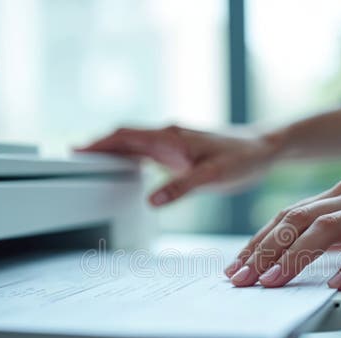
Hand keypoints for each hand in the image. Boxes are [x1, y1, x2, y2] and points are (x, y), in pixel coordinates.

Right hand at [77, 125, 277, 205]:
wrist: (264, 147)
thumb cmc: (243, 159)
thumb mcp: (214, 178)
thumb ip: (181, 187)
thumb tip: (152, 200)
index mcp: (171, 137)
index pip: (126, 136)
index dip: (100, 143)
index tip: (77, 152)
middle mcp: (169, 134)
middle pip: (125, 136)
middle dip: (100, 145)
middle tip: (77, 157)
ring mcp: (174, 140)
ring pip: (135, 140)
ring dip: (113, 149)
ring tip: (93, 161)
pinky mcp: (181, 146)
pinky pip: (148, 147)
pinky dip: (131, 154)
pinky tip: (127, 164)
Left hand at [226, 161, 340, 289]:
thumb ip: (337, 237)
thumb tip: (299, 260)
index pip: (288, 216)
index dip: (259, 241)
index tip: (237, 266)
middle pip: (298, 220)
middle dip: (265, 251)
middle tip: (243, 278)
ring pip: (327, 229)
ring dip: (296, 257)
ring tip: (275, 282)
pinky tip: (337, 284)